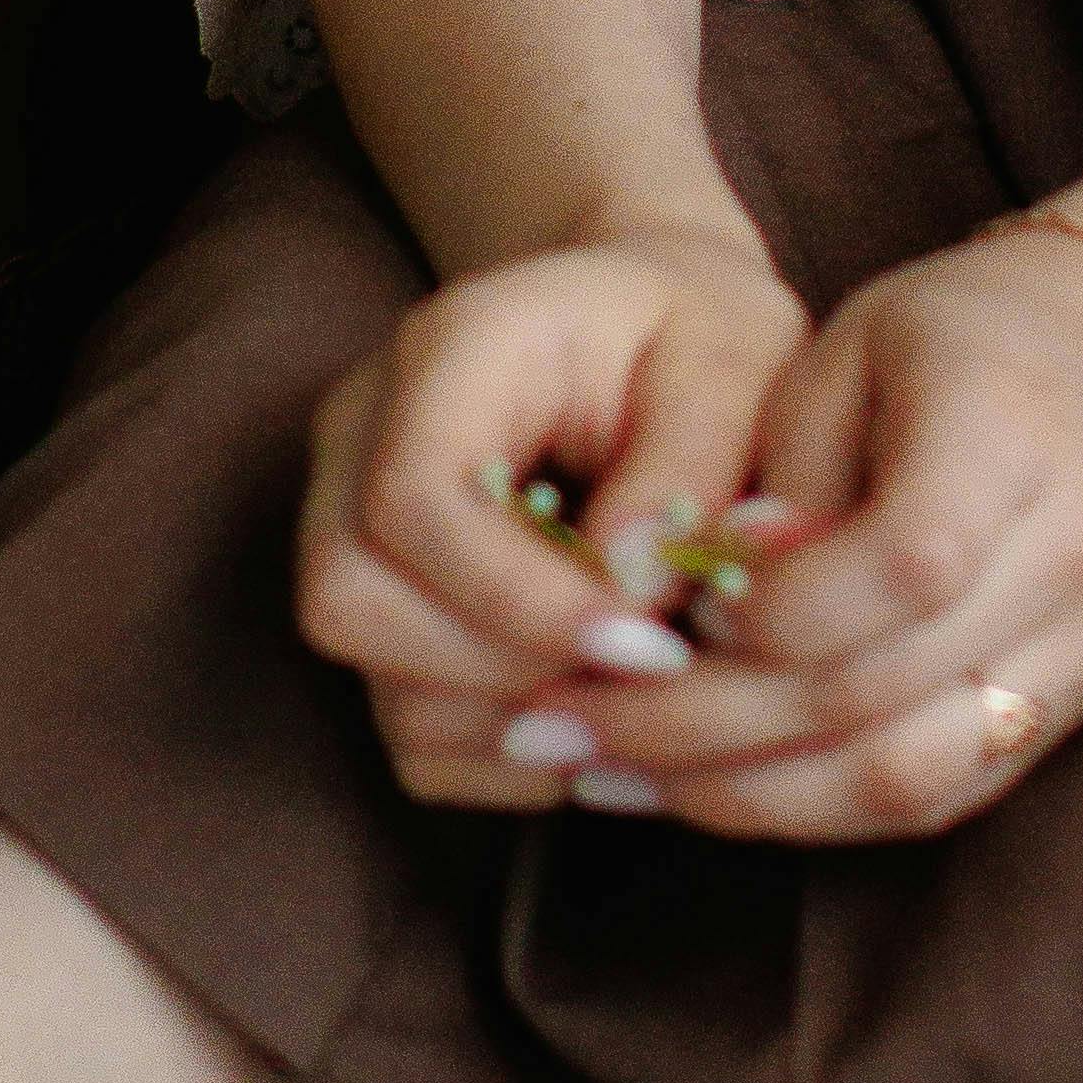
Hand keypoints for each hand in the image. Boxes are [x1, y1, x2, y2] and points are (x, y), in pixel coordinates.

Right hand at [293, 219, 809, 813]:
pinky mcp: (385, 611)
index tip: (643, 642)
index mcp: (448, 350)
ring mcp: (354, 528)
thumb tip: (631, 594)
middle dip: (498, 670)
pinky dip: (509, 753)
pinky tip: (606, 711)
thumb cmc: (698, 337)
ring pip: (375, 682)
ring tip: (640, 694)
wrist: (655, 328)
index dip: (512, 595)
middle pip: (348, 598)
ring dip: (513, 722)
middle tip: (644, 671)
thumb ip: (688, 464)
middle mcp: (365, 438)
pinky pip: (411, 730)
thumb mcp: (735, 359)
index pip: (409, 496)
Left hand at [383, 220, 1082, 849]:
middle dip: (700, 730)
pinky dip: (814, 803)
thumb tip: (704, 610)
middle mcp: (1080, 554)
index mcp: (1018, 435)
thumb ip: (782, 480)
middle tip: (560, 727)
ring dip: (746, 794)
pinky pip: (938, 791)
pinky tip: (710, 785)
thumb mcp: (851, 351)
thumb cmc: (960, 334)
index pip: (896, 567)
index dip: (760, 614)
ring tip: (613, 773)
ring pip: (910, 776)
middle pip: (880, 696)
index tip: (655, 609)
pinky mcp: (1079, 705)